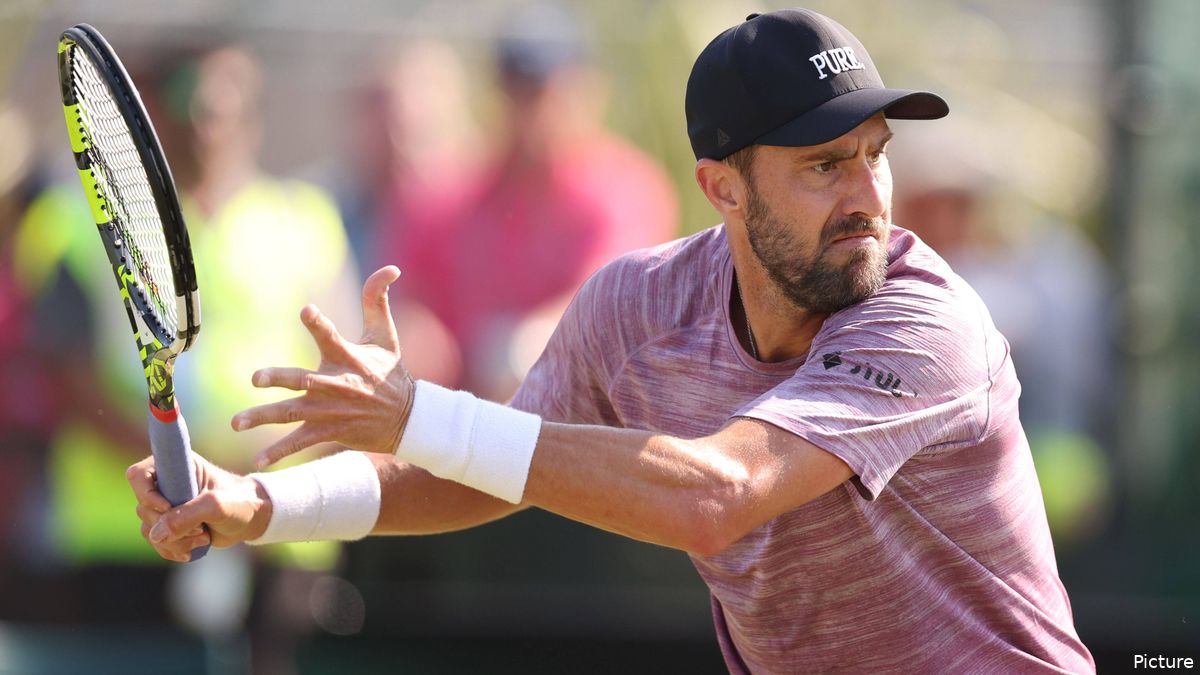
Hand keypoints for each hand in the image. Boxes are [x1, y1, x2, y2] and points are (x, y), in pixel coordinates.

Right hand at [126, 454, 269, 562]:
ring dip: (174, 540)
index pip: (138, 475)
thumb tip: (155, 535)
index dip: (146, 494)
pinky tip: (193, 550)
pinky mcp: (170, 524)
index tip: (167, 507)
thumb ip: (186, 516)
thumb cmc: (238, 502)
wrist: (251, 519)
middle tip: (200, 528)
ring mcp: (166, 505)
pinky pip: (156, 542)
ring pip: (149, 529)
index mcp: (175, 465)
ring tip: (203, 537)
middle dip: (171, 525)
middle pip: (142, 508)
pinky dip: (173, 549)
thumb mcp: (216, 506)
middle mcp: (166, 483)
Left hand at [231, 266, 414, 466]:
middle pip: (303, 380)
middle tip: (256, 379)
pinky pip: (299, 443)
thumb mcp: (386, 335)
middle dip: (280, 379)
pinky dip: (278, 453)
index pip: (330, 335)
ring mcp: (330, 411)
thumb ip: (377, 299)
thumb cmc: (391, 373)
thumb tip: (390, 268)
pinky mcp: (329, 432)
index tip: (306, 311)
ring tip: (237, 423)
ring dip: (263, 418)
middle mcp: (335, 384)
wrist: (407, 419)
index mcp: (347, 357)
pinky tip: (257, 462)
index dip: (318, 323)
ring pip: (291, 414)